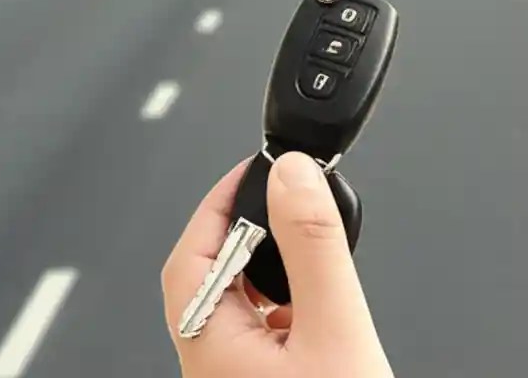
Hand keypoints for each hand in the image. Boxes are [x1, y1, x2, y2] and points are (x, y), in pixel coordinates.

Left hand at [162, 153, 392, 376]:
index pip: (192, 255)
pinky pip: (260, 328)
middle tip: (285, 195)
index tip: (259, 170)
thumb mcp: (335, 326)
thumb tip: (293, 177)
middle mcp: (212, 363)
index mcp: (209, 346)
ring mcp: (235, 375)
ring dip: (268, 264)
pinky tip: (317, 300)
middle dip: (248, 227)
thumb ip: (312, 248)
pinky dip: (285, 298)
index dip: (221, 202)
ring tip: (306, 240)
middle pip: (212, 274)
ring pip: (237, 301)